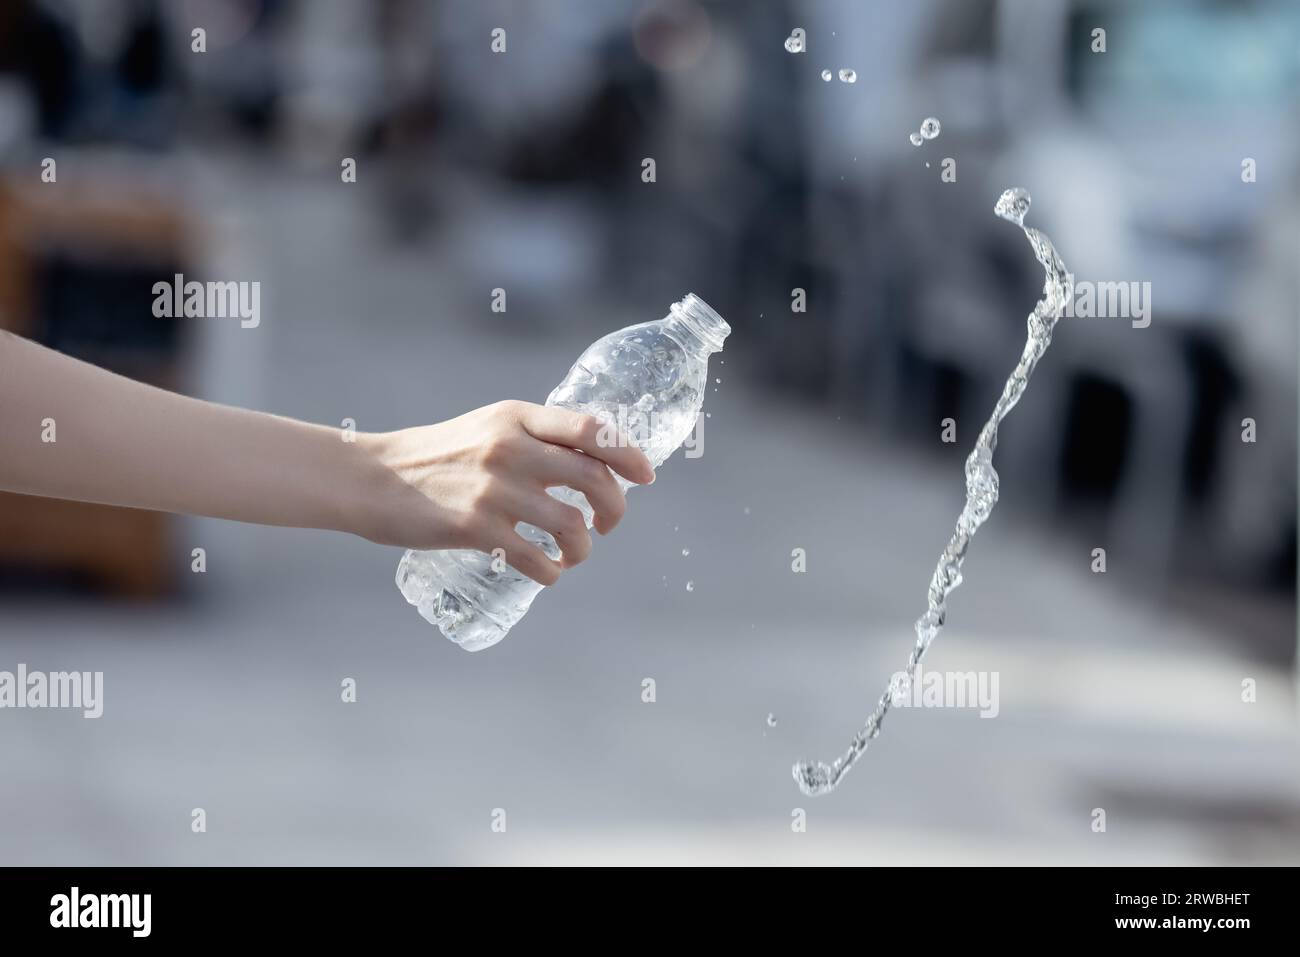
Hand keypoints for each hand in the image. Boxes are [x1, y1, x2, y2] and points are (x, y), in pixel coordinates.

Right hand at [356, 401, 654, 584]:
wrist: (374, 478)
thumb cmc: (438, 455)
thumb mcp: (489, 428)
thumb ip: (534, 437)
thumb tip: (591, 462)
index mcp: (517, 418)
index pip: (590, 429)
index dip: (628, 453)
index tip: (646, 476)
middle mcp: (510, 448)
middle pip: (594, 479)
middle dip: (615, 508)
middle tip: (608, 524)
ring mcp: (494, 490)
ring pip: (571, 525)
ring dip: (583, 548)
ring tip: (573, 554)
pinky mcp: (476, 529)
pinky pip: (537, 559)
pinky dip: (552, 573)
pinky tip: (548, 573)